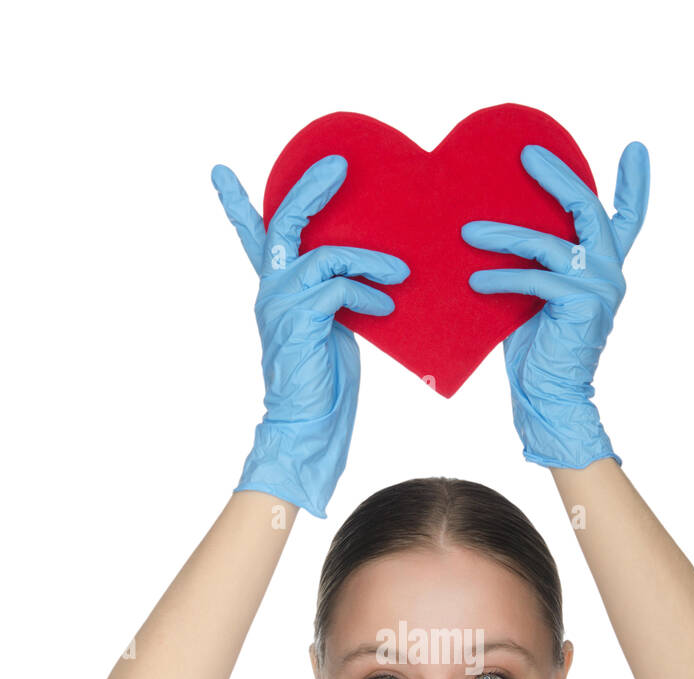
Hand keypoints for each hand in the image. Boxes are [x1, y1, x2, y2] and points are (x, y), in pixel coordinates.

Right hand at [212, 156, 409, 517]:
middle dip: (310, 188)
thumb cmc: (323, 382)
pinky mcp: (300, 321)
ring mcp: (282, 305)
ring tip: (400, 272)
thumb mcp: (330, 324)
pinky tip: (386, 306)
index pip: (253, 238)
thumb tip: (364, 268)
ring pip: (326, 255)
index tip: (221, 171)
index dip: (237, 204)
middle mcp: (272, 291)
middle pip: (285, 222)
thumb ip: (333, 291)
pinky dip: (368, 293)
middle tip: (338, 165)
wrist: (308, 426)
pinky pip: (339, 288)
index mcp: (277, 290)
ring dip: (370, 260)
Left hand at [461, 142, 648, 470]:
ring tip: (469, 232)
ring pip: (550, 244)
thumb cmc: (537, 349)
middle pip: (588, 210)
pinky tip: (476, 279)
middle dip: (557, 177)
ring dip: (505, 235)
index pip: (630, 220)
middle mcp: (610, 274)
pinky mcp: (580, 305)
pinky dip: (501, 278)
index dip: (635, 185)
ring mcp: (599, 289)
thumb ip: (540, 262)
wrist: (547, 395)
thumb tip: (497, 226)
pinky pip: (535, 280)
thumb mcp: (541, 294)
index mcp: (606, 269)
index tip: (636, 148)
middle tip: (528, 154)